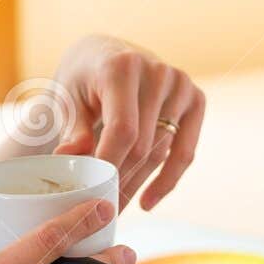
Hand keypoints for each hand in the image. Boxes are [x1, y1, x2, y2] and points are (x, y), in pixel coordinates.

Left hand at [50, 34, 205, 209]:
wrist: (107, 54)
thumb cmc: (83, 79)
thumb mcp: (69, 97)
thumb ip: (73, 128)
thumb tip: (68, 157)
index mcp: (122, 66)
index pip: (123, 128)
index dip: (110, 164)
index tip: (93, 192)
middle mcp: (157, 71)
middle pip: (142, 144)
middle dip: (120, 180)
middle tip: (100, 207)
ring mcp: (180, 85)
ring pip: (161, 152)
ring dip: (138, 185)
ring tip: (116, 208)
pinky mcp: (195, 99)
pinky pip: (185, 151)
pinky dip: (167, 180)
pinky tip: (147, 202)